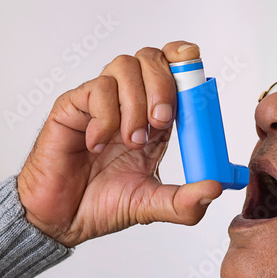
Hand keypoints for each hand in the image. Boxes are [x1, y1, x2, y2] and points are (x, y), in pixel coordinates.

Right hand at [16, 41, 223, 247]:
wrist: (61, 219)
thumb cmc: (100, 206)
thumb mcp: (151, 206)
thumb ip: (184, 202)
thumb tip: (215, 189)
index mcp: (154, 120)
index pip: (174, 70)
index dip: (186, 63)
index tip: (195, 82)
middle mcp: (128, 104)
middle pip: (153, 58)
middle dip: (164, 85)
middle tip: (159, 122)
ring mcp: (100, 102)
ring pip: (124, 65)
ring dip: (134, 103)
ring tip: (129, 140)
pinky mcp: (73, 106)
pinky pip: (96, 89)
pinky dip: (104, 116)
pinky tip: (97, 143)